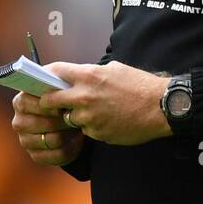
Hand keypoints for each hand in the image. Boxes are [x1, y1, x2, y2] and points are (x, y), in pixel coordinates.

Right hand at [11, 90, 86, 167]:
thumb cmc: (63, 101)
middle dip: (61, 120)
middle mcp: (19, 122)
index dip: (46, 105)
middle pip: (41, 123)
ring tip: (77, 127)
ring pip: (51, 140)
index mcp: (21, 102)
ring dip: (68, 134)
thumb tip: (58, 86)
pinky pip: (57, 155)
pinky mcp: (36, 156)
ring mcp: (26, 141)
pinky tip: (76, 140)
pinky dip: (70, 148)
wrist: (69, 122)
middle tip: (74, 117)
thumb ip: (56, 84)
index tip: (61, 106)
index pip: (27, 103)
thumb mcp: (60, 89)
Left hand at [34, 61, 172, 145]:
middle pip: (50, 100)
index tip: (42, 79)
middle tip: (50, 103)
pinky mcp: (97, 133)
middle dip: (48, 102)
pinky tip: (107, 120)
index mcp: (88, 76)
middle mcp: (84, 97)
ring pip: (68, 118)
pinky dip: (92, 126)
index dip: (46, 75)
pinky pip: (86, 130)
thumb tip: (78, 77)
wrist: (160, 107)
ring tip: (93, 111)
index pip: (55, 72)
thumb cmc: (140, 85)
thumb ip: (92, 74)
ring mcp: (89, 118)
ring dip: (74, 116)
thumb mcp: (115, 69)